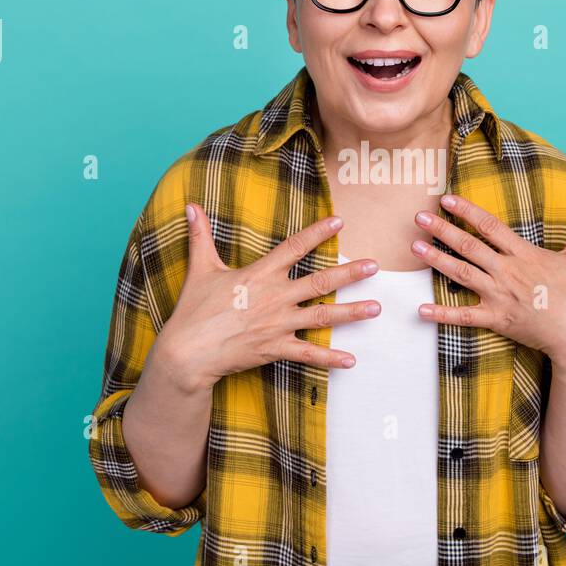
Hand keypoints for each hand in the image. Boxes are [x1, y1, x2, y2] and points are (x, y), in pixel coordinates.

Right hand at [148, 204, 380, 392]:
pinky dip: (330, 358)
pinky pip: (308, 354)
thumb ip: (200, 236)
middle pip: (320, 281)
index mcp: (260, 274)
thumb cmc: (193, 310)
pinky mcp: (276, 348)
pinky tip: (352, 360)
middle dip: (350, 273)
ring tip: (377, 308)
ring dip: (352, 312)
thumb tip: (190, 205)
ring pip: (323, 316)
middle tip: (375, 265)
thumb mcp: (199, 268)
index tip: (339, 222)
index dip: (317, 233)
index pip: (295, 247)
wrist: (188, 352)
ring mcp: (278, 324)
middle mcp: (276, 297)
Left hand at [409, 192, 565, 370]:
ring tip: (415, 247)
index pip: (490, 226)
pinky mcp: (497, 320)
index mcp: (524, 254)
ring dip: (436, 260)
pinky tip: (421, 309)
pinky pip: (465, 317)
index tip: (447, 199)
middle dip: (442, 230)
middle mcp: (507, 272)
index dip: (467, 211)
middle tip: (418, 217)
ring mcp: (500, 296)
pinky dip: (442, 313)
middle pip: (468, 247)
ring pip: (461, 275)